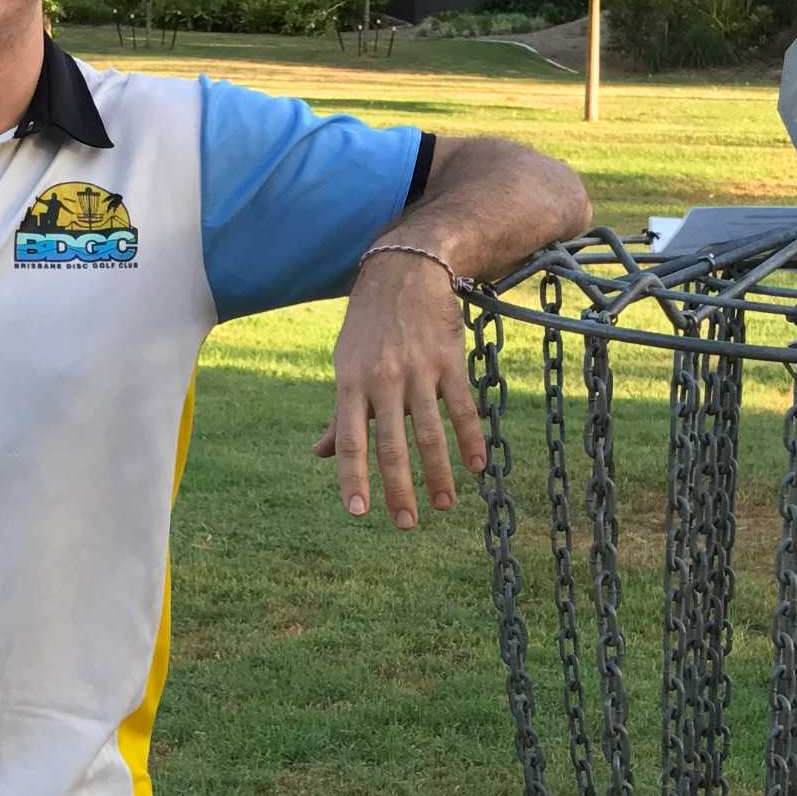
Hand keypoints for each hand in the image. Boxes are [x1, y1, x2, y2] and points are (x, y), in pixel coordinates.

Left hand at [313, 251, 485, 528]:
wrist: (406, 271)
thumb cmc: (370, 326)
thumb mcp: (345, 364)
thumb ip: (339, 413)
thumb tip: (319, 453)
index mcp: (351, 384)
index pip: (349, 440)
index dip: (353, 476)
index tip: (357, 511)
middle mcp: (383, 380)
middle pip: (392, 445)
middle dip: (399, 488)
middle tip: (405, 523)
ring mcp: (418, 371)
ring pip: (430, 433)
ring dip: (438, 474)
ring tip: (443, 505)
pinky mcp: (449, 361)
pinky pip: (462, 407)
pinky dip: (470, 438)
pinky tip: (477, 466)